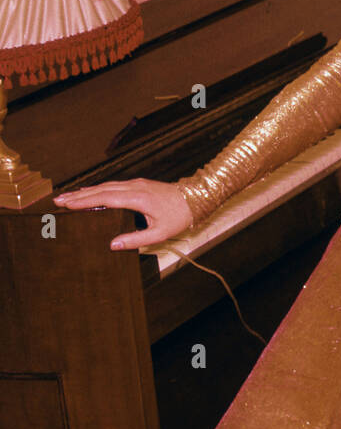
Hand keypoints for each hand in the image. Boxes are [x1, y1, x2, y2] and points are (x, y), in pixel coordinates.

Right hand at [52, 179, 194, 249]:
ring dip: (86, 191)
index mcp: (138, 198)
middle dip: (79, 195)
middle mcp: (135, 187)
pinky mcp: (138, 184)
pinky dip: (98, 189)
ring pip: (106, 185)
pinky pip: (113, 185)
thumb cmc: (179, 216)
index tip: (67, 204)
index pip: (106, 198)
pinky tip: (90, 192)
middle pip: (101, 189)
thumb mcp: (159, 234)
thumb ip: (135, 239)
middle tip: (58, 200)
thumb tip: (112, 245)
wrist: (195, 198)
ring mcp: (136, 184)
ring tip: (68, 197)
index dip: (85, 201)